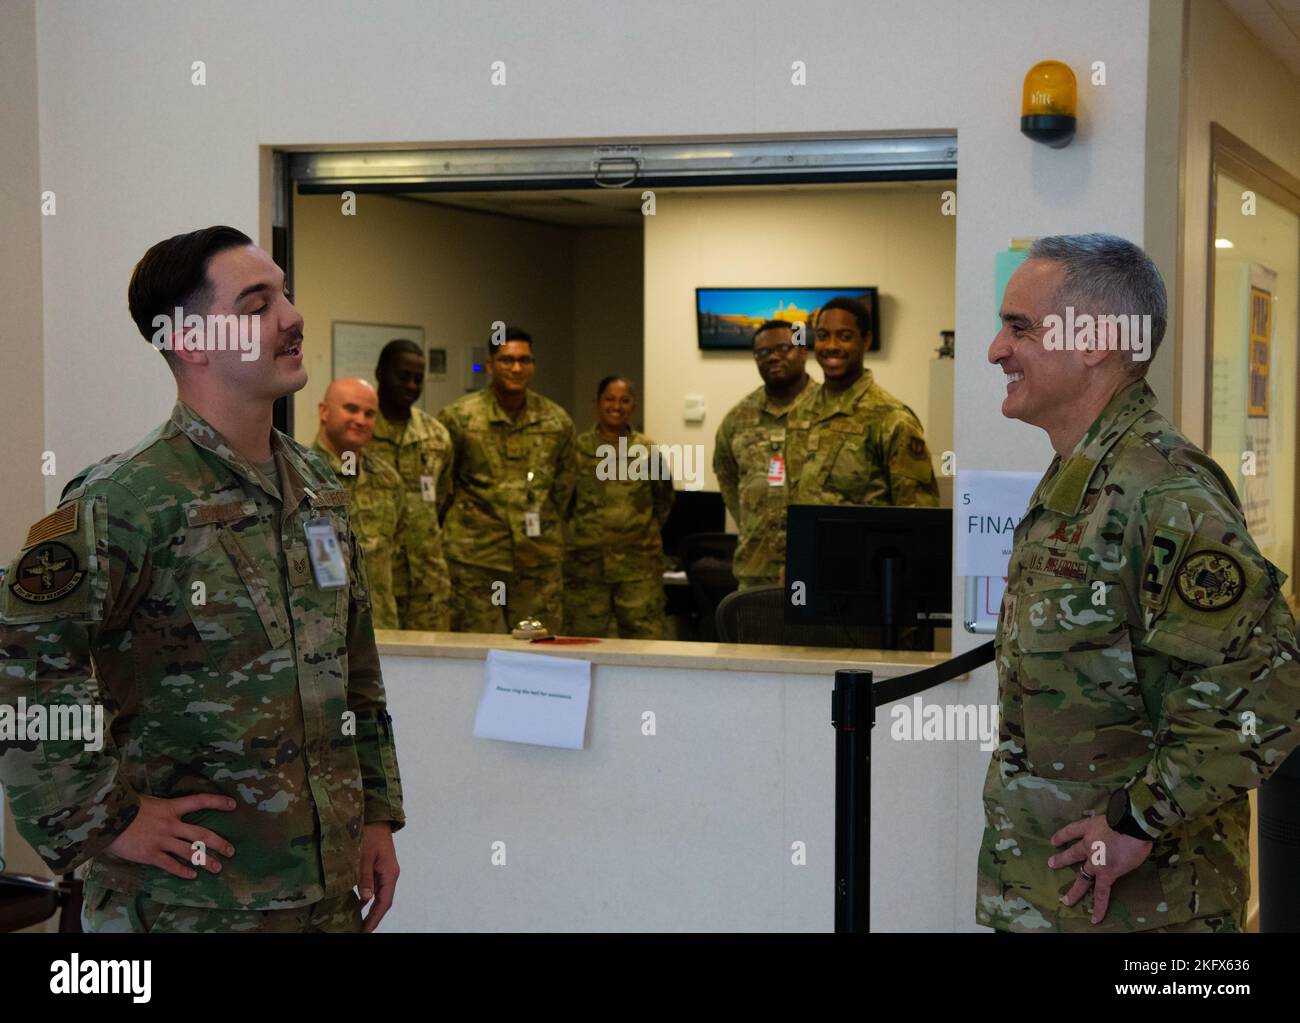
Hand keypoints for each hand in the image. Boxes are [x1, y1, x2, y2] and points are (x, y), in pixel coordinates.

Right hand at [105, 794, 236, 878]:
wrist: (106, 818)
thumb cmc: (124, 807)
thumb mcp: (148, 801)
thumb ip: (161, 808)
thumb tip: (169, 811)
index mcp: (170, 807)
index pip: (199, 801)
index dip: (217, 802)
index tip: (233, 805)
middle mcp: (170, 824)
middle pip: (201, 834)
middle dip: (218, 843)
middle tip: (231, 850)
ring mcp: (161, 840)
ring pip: (189, 852)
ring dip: (205, 860)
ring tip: (218, 868)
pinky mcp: (150, 854)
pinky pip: (170, 865)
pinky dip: (182, 871)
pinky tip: (192, 875)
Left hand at [358, 822, 398, 932]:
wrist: (376, 817)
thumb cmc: (370, 834)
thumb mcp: (364, 856)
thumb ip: (365, 877)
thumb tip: (367, 899)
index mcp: (390, 873)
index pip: (385, 901)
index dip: (376, 917)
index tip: (366, 930)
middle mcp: (390, 874)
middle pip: (384, 900)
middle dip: (374, 916)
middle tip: (361, 929)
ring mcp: (385, 870)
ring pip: (379, 894)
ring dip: (370, 908)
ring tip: (358, 920)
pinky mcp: (378, 866)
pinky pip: (375, 886)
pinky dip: (368, 897)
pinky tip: (358, 902)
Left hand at [1049, 815, 1152, 924]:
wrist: (1130, 826)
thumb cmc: (1125, 818)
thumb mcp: (1111, 815)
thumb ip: (1111, 822)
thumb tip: (1119, 824)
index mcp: (1088, 828)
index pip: (1071, 831)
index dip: (1062, 836)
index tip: (1054, 840)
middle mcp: (1088, 845)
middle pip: (1072, 854)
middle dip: (1061, 859)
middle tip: (1051, 864)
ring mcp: (1095, 862)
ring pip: (1082, 878)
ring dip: (1074, 891)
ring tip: (1065, 900)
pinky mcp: (1106, 874)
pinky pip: (1101, 893)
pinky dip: (1099, 907)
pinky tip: (1094, 918)